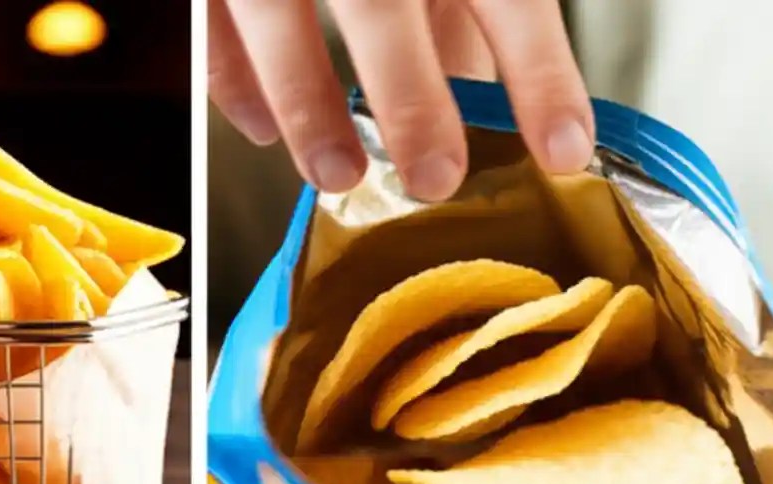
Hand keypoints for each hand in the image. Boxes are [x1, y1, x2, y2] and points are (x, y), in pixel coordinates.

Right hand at [209, 0, 594, 200]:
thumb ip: (456, 3)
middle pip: (381, 5)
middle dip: (411, 100)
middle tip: (436, 178)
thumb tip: (482, 88)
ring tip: (339, 175)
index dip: (539, 73)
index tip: (563, 147)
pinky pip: (209, 26)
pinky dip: (236, 84)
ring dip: (308, 108)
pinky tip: (266, 132)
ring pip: (277, 17)